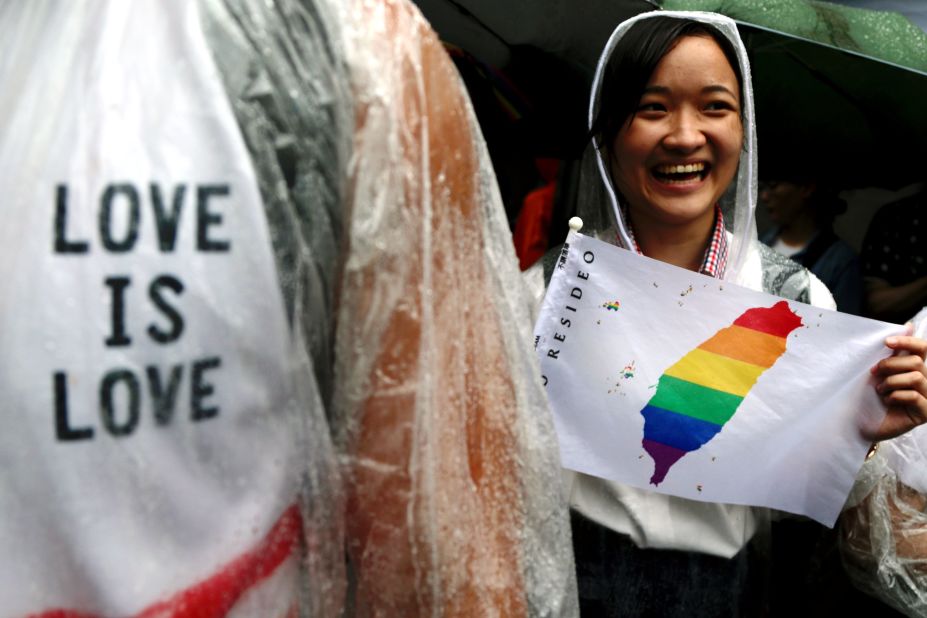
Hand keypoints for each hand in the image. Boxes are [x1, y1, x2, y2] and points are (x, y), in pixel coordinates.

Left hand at [869, 324, 926, 440]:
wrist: (862, 424)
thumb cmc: (872, 396)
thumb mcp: (882, 372)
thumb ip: (894, 352)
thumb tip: (909, 325)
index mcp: (917, 369)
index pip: (923, 348)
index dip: (908, 342)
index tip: (887, 342)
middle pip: (916, 362)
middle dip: (890, 365)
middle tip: (874, 373)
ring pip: (915, 377)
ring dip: (891, 382)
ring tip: (880, 390)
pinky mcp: (926, 413)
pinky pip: (914, 396)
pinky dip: (895, 396)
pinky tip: (887, 402)